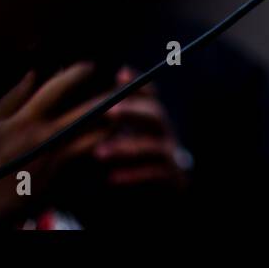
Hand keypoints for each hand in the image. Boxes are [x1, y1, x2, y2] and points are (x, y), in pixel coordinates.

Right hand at [0, 62, 115, 228]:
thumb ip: (13, 96)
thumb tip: (34, 72)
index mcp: (26, 120)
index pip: (56, 89)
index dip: (76, 73)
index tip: (90, 66)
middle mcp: (46, 136)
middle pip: (87, 111)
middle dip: (109, 97)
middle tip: (125, 86)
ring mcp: (58, 156)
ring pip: (96, 135)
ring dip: (113, 121)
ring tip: (126, 110)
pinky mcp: (64, 174)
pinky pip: (91, 156)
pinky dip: (104, 144)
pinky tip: (115, 135)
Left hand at [93, 66, 189, 189]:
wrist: (158, 194)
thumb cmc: (136, 162)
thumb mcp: (126, 136)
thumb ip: (113, 117)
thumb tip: (95, 87)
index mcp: (154, 120)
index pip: (152, 96)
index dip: (139, 84)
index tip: (120, 73)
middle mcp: (166, 134)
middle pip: (156, 114)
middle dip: (133, 111)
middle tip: (108, 111)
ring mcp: (171, 156)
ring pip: (154, 146)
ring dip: (127, 147)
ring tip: (99, 153)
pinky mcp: (173, 179)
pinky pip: (155, 174)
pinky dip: (134, 175)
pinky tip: (113, 178)